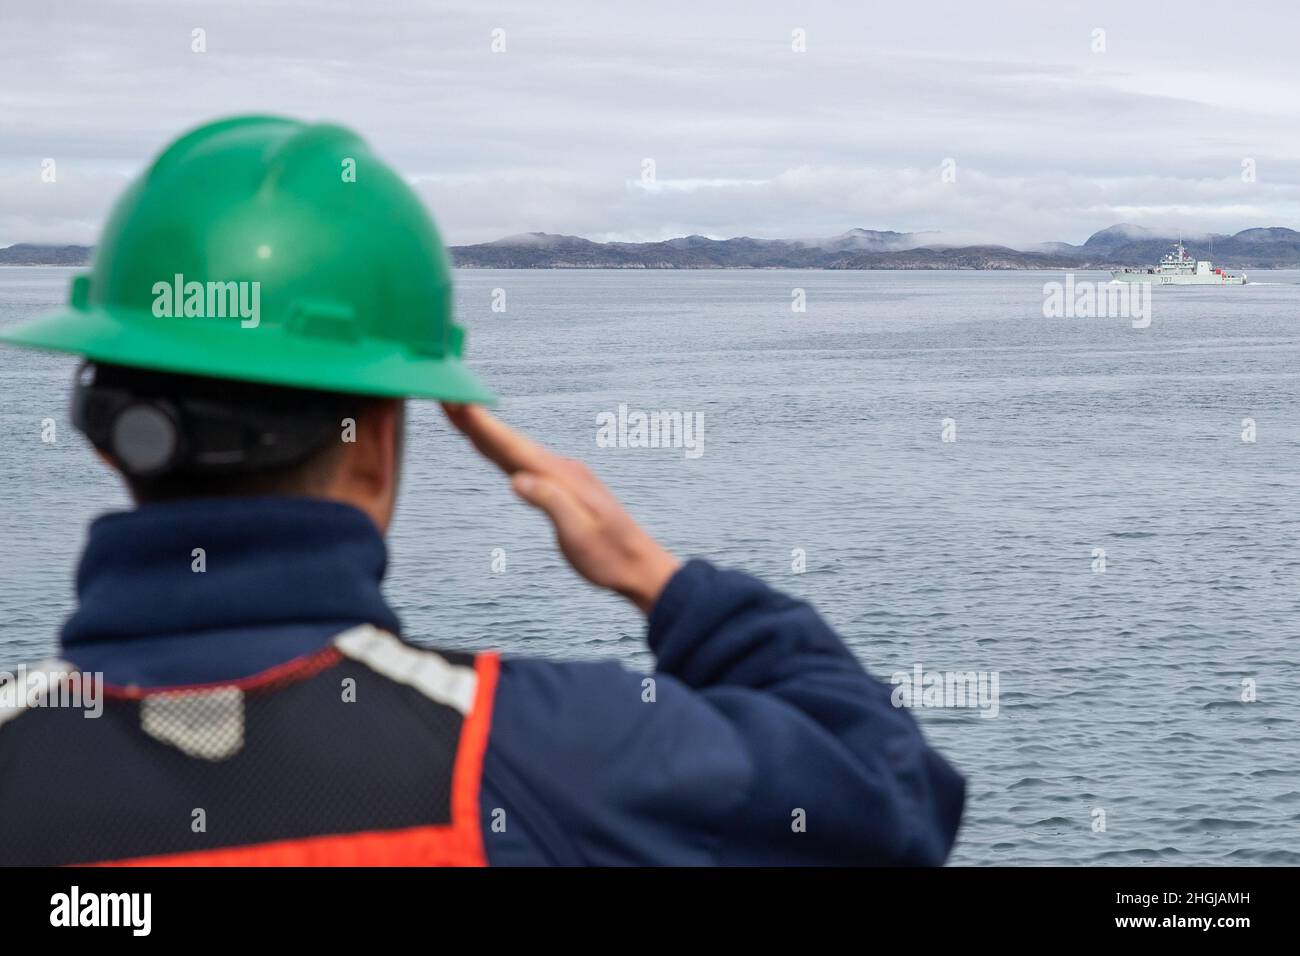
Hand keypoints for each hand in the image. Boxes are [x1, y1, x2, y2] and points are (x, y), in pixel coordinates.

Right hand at [442, 404, 680, 614]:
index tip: (457, 401)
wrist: (639, 566)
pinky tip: (494, 448)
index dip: (481, 425)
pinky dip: (502, 450)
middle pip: (509, 441)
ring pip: (515, 449)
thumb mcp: (578, 534)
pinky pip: (524, 462)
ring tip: (459, 413)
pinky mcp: (562, 487)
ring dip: (486, 431)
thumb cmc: (609, 556)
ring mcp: (562, 476)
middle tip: (445, 396)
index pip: (512, 447)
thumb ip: (549, 503)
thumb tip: (517, 479)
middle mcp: (560, 470)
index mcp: (561, 477)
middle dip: (475, 419)